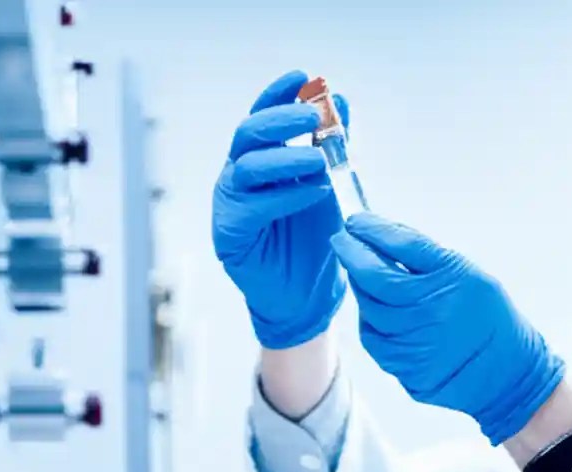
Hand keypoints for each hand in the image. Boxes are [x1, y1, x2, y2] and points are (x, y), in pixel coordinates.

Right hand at [212, 69, 351, 349]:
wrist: (307, 294)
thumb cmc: (314, 238)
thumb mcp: (330, 184)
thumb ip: (333, 145)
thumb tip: (341, 101)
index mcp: (260, 157)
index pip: (262, 115)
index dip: (277, 94)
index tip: (303, 77)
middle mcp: (239, 174)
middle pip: (249, 134)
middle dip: (280, 120)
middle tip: (313, 117)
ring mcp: (231, 202)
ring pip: (248, 167)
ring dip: (286, 158)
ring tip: (320, 161)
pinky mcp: (229, 233)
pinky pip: (253, 207)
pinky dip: (286, 196)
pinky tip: (315, 193)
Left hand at [330, 213, 565, 444]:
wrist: (506, 375)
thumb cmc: (490, 319)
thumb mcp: (469, 275)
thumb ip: (426, 258)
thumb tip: (381, 236)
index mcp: (452, 280)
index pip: (403, 245)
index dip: (374, 230)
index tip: (356, 222)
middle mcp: (431, 310)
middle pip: (376, 277)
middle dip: (353, 255)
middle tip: (342, 240)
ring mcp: (415, 341)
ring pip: (369, 308)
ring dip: (360, 287)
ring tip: (361, 274)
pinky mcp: (405, 366)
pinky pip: (373, 338)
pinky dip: (369, 320)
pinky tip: (375, 311)